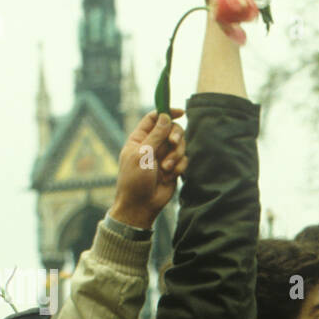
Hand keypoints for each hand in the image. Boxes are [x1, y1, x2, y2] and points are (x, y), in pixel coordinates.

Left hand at [109, 109, 187, 229]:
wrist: (141, 205)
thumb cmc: (135, 180)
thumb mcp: (142, 154)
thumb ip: (156, 135)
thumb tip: (165, 117)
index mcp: (140, 138)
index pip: (154, 118)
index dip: (167, 112)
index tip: (180, 112)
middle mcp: (153, 145)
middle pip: (172, 129)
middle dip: (176, 136)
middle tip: (173, 143)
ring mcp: (164, 156)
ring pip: (180, 145)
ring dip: (176, 156)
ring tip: (166, 168)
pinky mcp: (174, 168)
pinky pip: (184, 160)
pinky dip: (179, 167)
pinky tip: (170, 176)